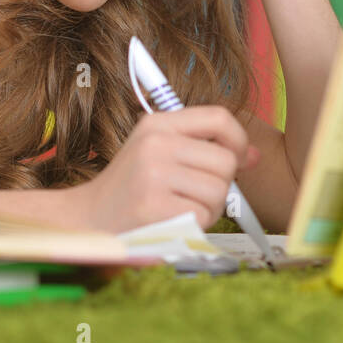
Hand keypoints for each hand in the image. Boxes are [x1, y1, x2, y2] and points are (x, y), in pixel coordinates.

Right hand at [66, 106, 260, 233]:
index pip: (219, 117)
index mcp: (158, 123)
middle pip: (225, 162)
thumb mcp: (160, 152)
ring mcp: (153, 175)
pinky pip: (203, 216)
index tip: (239, 158)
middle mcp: (155, 144)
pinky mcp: (153, 207)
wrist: (88, 218)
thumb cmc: (131, 186)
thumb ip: (204, 148)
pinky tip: (174, 221)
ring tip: (182, 207)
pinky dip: (195, 224)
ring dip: (209, 208)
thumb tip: (254, 155)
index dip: (238, 140)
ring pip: (218, 192)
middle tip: (197, 193)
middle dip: (221, 184)